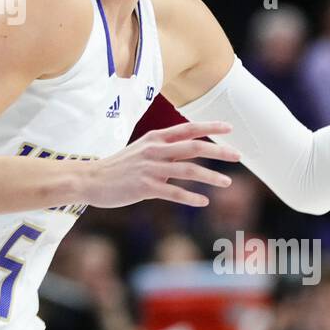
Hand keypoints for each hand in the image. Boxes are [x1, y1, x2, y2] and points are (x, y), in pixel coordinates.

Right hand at [81, 120, 241, 208]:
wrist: (91, 179)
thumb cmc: (120, 166)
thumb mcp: (143, 149)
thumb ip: (166, 149)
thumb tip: (190, 149)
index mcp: (156, 138)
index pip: (188, 129)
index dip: (210, 127)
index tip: (229, 128)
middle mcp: (155, 150)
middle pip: (193, 147)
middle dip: (218, 151)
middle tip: (238, 156)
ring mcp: (150, 169)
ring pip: (187, 170)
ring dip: (210, 176)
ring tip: (227, 182)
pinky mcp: (144, 187)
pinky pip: (173, 192)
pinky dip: (190, 197)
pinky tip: (203, 201)